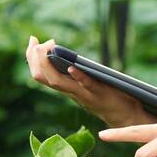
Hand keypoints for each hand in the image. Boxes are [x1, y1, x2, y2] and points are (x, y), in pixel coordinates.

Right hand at [25, 35, 153, 126]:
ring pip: (58, 83)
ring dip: (48, 65)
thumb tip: (67, 51)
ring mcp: (83, 93)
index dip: (32, 57)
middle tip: (35, 43)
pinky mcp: (99, 94)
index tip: (32, 40)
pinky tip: (72, 67)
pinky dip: (78, 76)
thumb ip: (76, 70)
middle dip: (35, 58)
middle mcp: (70, 91)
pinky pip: (86, 85)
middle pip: (43, 77)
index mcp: (66, 87)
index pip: (41, 73)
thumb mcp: (86, 82)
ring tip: (46, 49)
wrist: (124, 116)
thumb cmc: (106, 95)